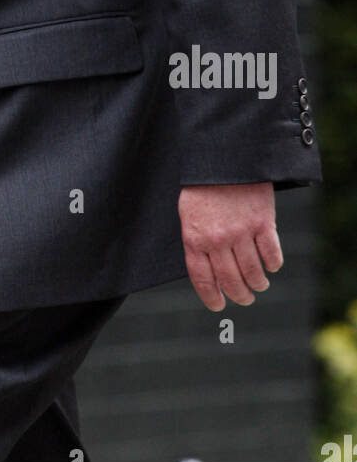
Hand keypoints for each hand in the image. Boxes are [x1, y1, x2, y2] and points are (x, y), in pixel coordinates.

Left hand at [178, 181, 281, 310]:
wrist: (225, 156)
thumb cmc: (204, 186)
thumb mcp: (188, 213)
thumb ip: (196, 241)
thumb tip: (207, 271)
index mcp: (194, 237)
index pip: (202, 279)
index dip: (212, 297)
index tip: (219, 305)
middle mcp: (217, 239)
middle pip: (231, 281)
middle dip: (239, 296)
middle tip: (245, 298)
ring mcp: (240, 232)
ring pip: (253, 273)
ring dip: (258, 285)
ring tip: (259, 285)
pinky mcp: (262, 223)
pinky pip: (271, 255)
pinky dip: (273, 265)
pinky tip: (271, 265)